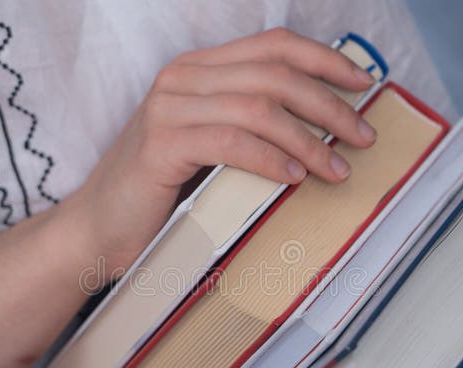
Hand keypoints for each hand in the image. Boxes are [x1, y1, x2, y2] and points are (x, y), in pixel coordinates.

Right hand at [70, 28, 376, 275]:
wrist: (98, 228)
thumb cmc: (160, 193)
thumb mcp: (211, 148)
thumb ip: (249, 127)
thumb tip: (320, 130)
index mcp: (198, 70)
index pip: (273, 45)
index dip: (324, 60)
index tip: (365, 85)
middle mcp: (183, 77)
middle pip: (275, 74)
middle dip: (330, 105)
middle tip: (363, 138)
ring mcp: (169, 107)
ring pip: (260, 107)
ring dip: (309, 140)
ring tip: (337, 169)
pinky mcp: (162, 143)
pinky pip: (233, 142)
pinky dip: (271, 159)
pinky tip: (294, 179)